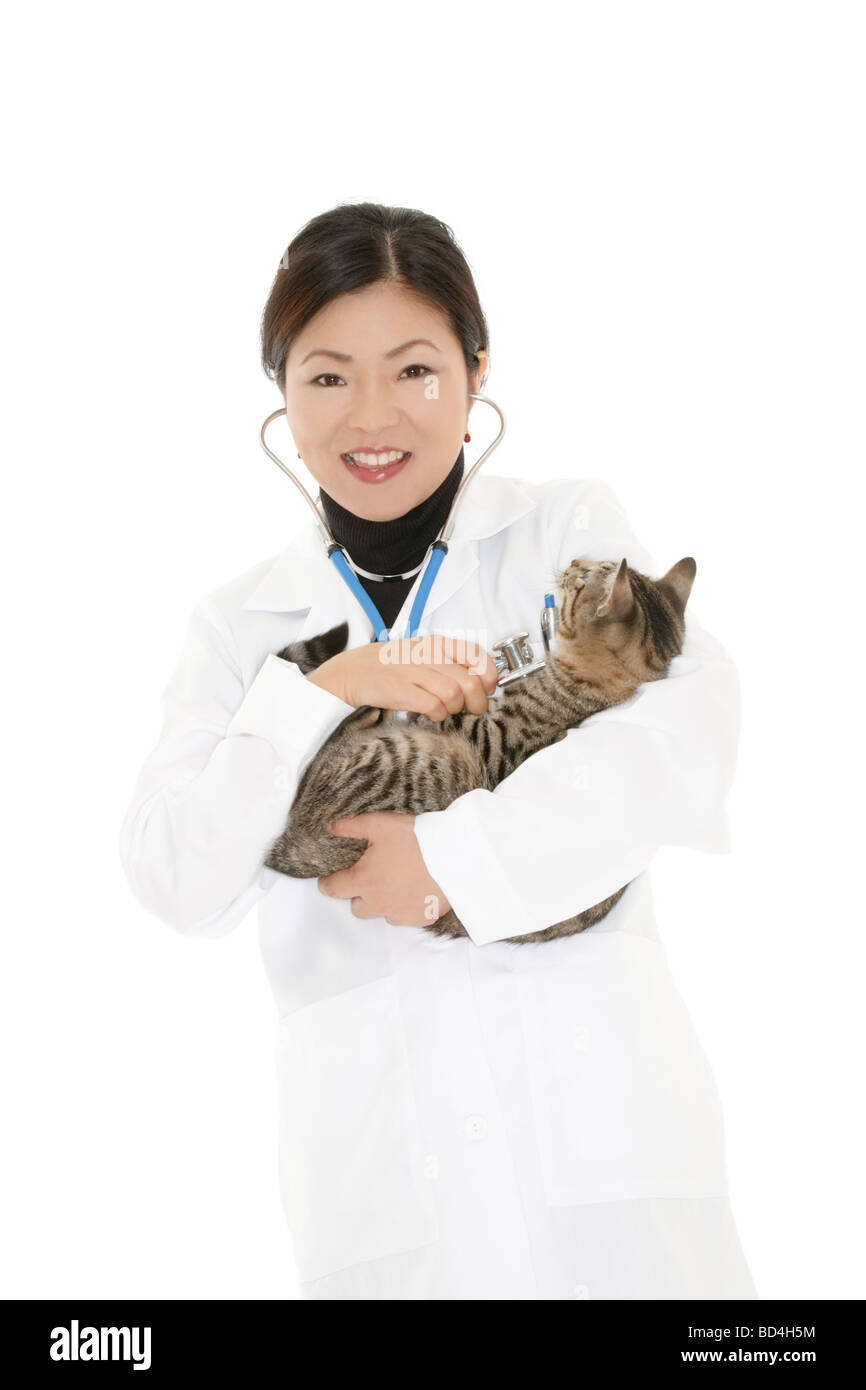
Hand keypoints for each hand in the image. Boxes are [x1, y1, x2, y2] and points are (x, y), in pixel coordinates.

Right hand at [306, 633, 498, 720]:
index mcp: (435, 644)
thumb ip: (450, 664)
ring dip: (455, 708)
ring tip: (446, 710)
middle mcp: (426, 654)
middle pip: (469, 680)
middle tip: (472, 710)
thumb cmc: (390, 667)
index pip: (476, 655)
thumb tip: (483, 682)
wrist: (349, 672)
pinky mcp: (399, 689)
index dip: (489, 675)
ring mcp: (412, 671)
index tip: (487, 689)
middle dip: (477, 701)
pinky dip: (438, 714)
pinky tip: (432, 714)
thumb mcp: (422, 656)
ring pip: (454, 694)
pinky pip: (433, 706)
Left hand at [317, 811, 452, 926]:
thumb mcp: (379, 824)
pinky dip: (406, 906)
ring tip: (397, 881)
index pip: (332, 889)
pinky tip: (415, 889)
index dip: (327, 883)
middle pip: (357, 907)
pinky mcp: (421, 918)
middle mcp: (379, 903)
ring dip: (384, 902)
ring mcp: (400, 913)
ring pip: (382, 913)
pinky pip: (405, 916)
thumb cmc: (417, 838)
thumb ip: (350, 827)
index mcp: (364, 881)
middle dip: (359, 894)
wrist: (457, 855)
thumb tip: (330, 828)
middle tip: (372, 876)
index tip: (330, 878)